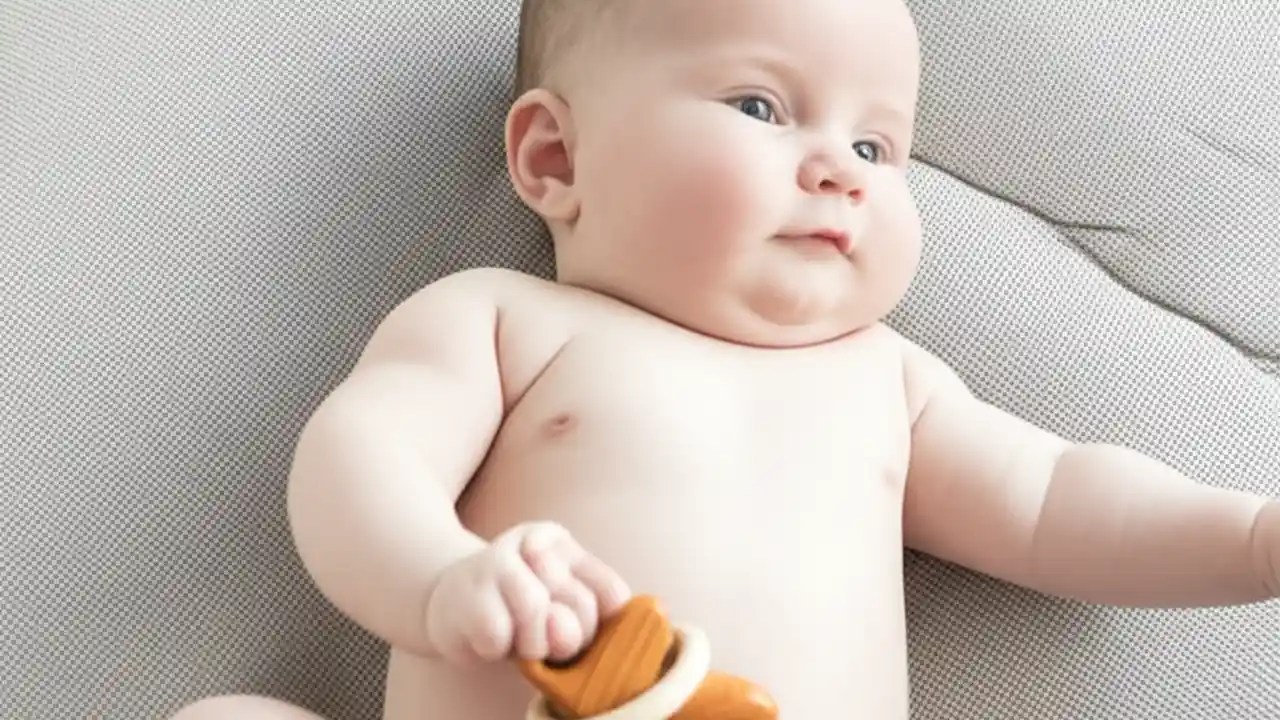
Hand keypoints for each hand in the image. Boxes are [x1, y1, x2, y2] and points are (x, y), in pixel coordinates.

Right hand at [425, 521, 631, 665]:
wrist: (451, 602)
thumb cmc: (515, 609)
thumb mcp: (557, 612)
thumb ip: (578, 622)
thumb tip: (560, 629)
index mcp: (564, 546)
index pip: (613, 594)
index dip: (596, 626)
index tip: (571, 628)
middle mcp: (536, 544)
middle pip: (581, 604)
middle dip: (565, 638)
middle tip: (539, 637)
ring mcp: (498, 560)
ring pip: (535, 609)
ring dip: (529, 644)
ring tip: (514, 640)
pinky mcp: (468, 588)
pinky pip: (497, 634)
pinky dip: (495, 648)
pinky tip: (486, 635)